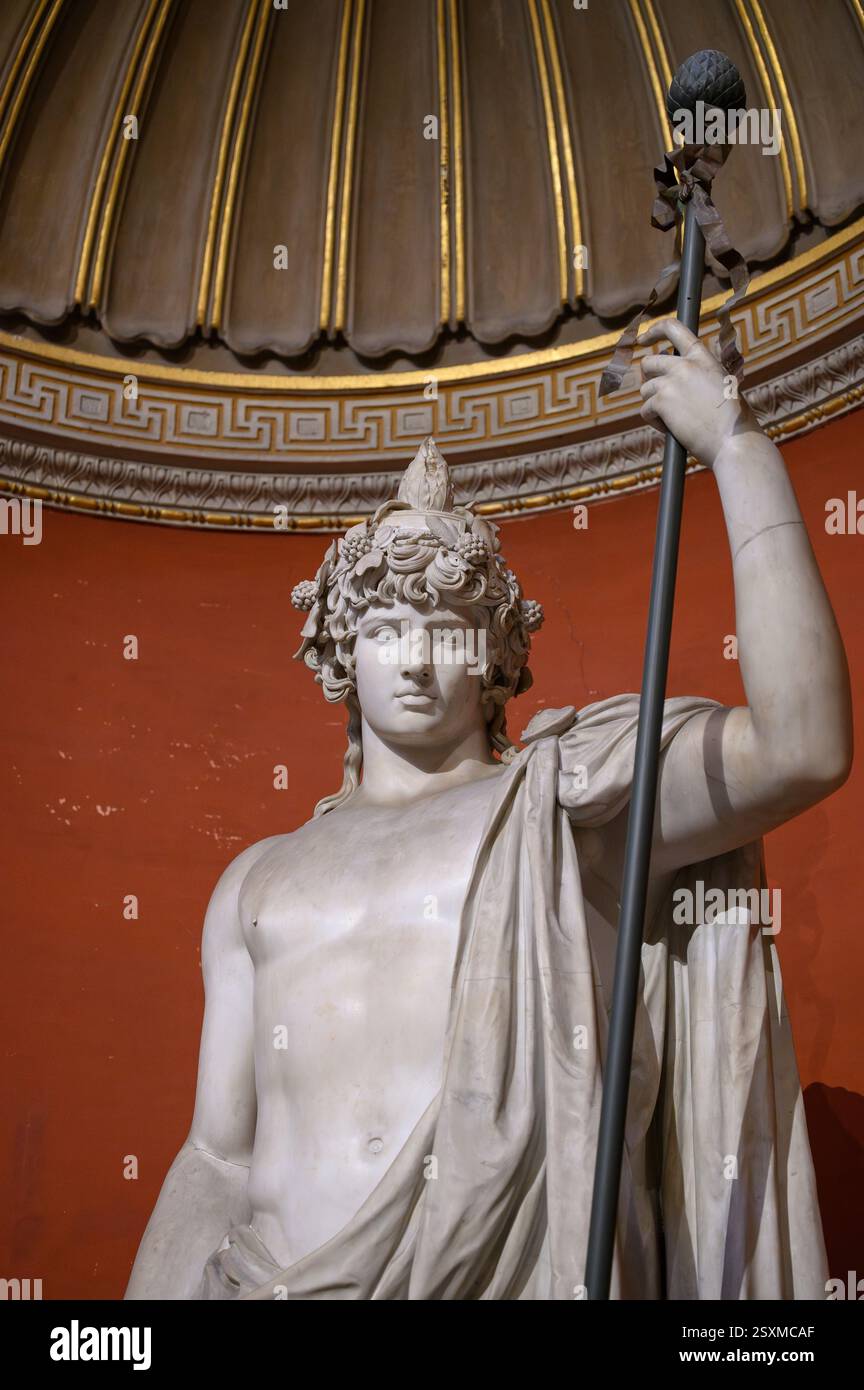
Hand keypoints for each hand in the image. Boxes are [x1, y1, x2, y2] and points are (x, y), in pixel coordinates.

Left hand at [637, 318, 759, 467]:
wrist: (733, 440)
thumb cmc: (732, 420)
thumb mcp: (721, 384)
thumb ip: (698, 374)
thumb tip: (673, 375)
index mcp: (702, 357)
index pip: (673, 329)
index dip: (654, 331)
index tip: (643, 338)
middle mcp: (685, 365)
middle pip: (649, 362)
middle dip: (649, 379)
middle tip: (657, 396)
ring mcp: (671, 382)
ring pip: (645, 390)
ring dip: (654, 405)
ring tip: (674, 420)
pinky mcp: (661, 402)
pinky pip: (646, 410)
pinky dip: (655, 422)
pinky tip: (671, 429)